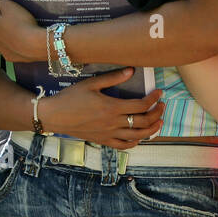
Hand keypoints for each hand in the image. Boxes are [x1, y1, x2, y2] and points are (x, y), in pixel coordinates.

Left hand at [0, 0, 46, 62]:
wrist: (35, 44)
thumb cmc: (21, 22)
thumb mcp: (8, 6)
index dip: (5, 6)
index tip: (15, 7)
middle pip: (0, 24)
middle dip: (8, 20)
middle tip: (21, 16)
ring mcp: (2, 49)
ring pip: (6, 36)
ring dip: (12, 32)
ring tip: (25, 28)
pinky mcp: (11, 57)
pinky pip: (13, 47)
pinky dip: (18, 43)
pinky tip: (26, 39)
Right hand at [39, 68, 164, 149]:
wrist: (55, 116)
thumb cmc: (71, 97)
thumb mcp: (91, 83)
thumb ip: (113, 78)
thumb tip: (132, 70)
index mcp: (112, 107)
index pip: (141, 105)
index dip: (154, 99)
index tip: (159, 93)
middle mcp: (113, 123)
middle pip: (143, 121)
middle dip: (157, 113)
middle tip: (162, 106)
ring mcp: (109, 134)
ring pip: (138, 136)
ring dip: (152, 129)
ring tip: (159, 122)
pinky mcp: (103, 141)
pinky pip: (124, 146)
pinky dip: (136, 142)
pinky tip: (140, 136)